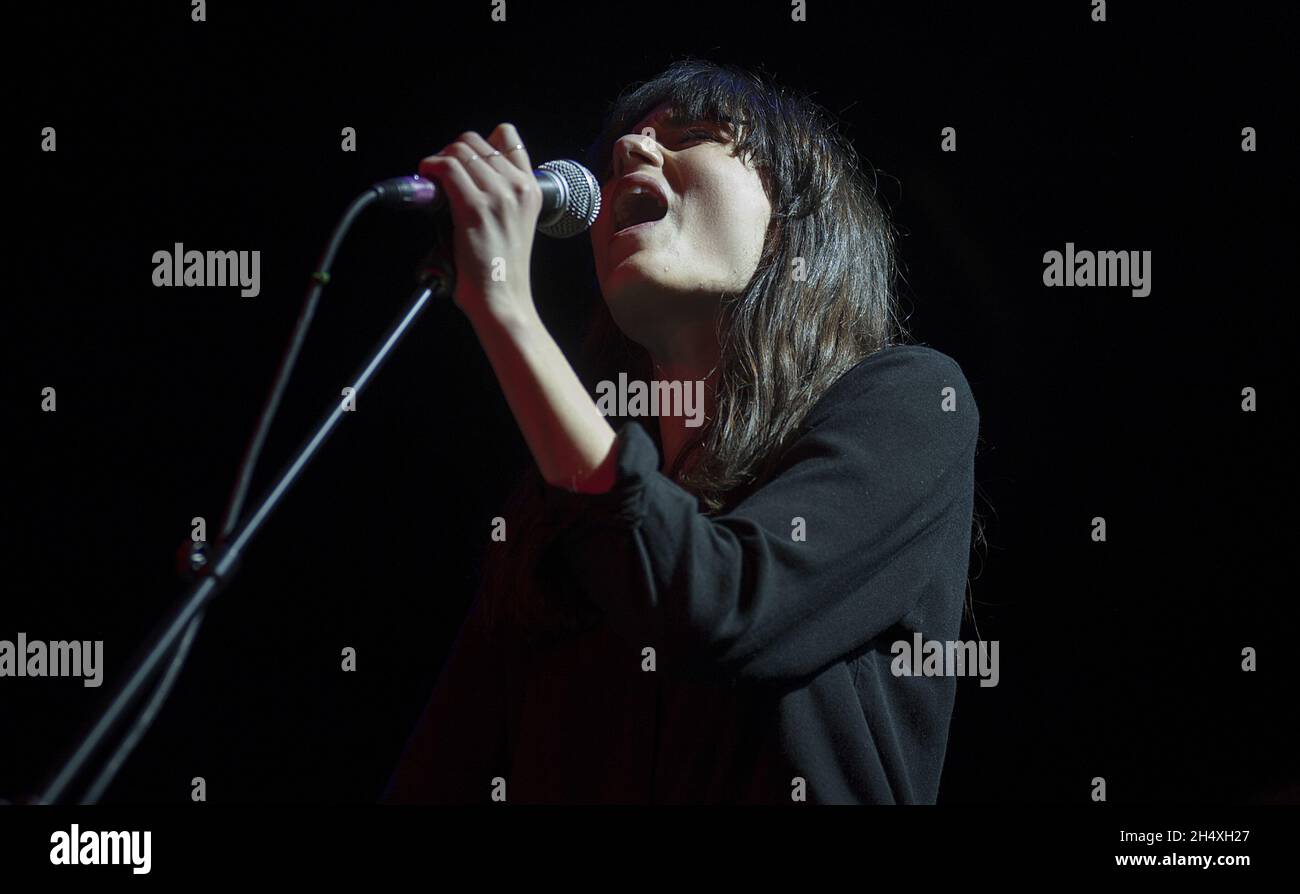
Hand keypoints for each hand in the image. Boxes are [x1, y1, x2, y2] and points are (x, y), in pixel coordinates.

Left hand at [418, 123, 542, 325]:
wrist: (503, 300)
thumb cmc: (501, 270)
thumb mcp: (513, 223)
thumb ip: (499, 195)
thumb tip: (462, 173)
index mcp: (531, 189)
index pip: (508, 137)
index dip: (479, 143)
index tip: (464, 162)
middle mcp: (518, 187)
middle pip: (475, 141)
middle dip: (452, 152)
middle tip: (441, 174)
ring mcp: (498, 196)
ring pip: (459, 151)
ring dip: (439, 160)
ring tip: (432, 180)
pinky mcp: (475, 209)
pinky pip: (447, 169)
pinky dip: (431, 168)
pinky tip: (427, 180)